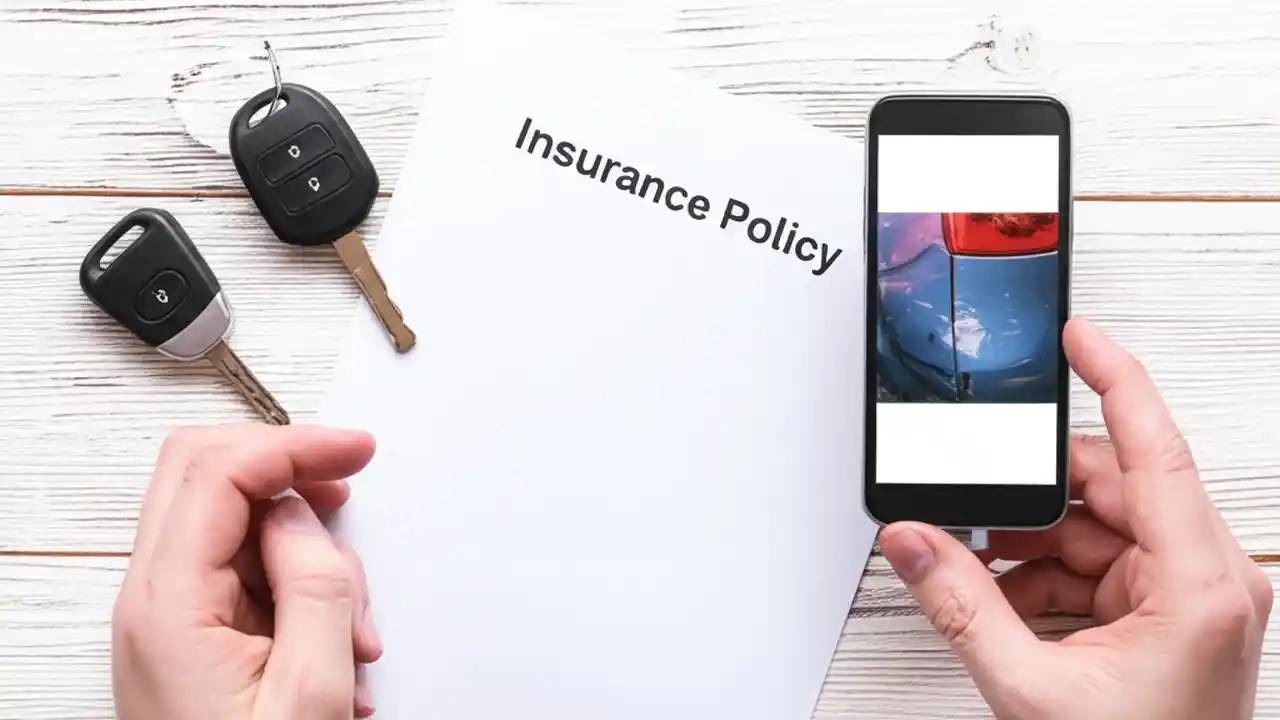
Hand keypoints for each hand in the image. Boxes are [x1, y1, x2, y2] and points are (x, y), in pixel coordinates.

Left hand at [112, 425, 381, 719]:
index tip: (354, 449)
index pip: (218, 471)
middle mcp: (153, 601)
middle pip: (207, 474)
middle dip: (288, 472)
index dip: (293, 445)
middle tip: (347, 483)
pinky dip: (300, 585)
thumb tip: (303, 514)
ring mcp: (170, 617)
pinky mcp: (194, 635)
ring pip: (235, 521)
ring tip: (350, 627)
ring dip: (307, 551)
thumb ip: (312, 586)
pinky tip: (334, 641)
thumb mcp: (309, 693)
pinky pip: (247, 571)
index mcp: (167, 606)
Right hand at [880, 318, 1272, 718]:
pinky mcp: (1171, 617)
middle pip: (1112, 489)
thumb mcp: (1031, 689)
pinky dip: (1049, 577)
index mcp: (1201, 583)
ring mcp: (1192, 598)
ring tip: (981, 571)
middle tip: (974, 503)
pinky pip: (1100, 564)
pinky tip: (1007, 602)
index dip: (1115, 378)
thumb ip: (960, 603)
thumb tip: (911, 539)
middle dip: (1034, 498)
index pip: (1155, 448)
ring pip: (1098, 527)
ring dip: (1035, 545)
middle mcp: (1209, 580)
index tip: (1080, 336)